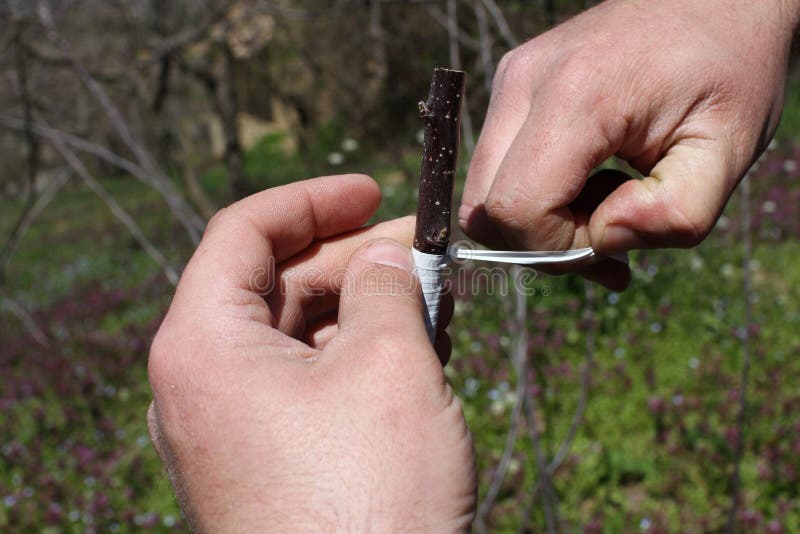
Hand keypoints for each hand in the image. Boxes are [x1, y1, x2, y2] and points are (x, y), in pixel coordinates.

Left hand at [147, 175, 475, 531]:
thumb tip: (386, 254)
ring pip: (298, 336)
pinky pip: (307, 384)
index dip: (312, 200)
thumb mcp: (389, 364)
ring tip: (434, 301)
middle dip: (353, 259)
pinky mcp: (266, 461)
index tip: (372, 190)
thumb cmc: (368, 494)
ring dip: (364, 310)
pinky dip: (357, 358)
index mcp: (203, 344)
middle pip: (275, 285)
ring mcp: (232, 427)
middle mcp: (202, 383)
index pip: (244, 233)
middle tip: (425, 251)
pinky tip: (414, 353)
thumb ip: (387, 286)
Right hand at [460, 0, 799, 289]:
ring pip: (483, 194)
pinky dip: (534, 195)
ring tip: (603, 209)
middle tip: (608, 240)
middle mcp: (526, 82)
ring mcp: (511, 78)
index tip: (614, 243)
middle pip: (483, 208)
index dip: (558, 248)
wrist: (714, 0)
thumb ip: (674, 215)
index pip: (517, 208)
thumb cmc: (727, 72)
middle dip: (540, 243)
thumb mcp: (730, 152)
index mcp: (578, 96)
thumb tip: (602, 239)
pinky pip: (497, 168)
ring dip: (536, 222)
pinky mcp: (511, 83)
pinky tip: (589, 185)